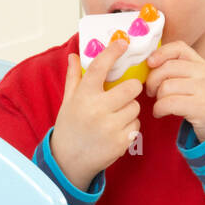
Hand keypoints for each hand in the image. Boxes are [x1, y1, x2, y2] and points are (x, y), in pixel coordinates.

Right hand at [50, 38, 144, 190]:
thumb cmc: (70, 127)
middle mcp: (96, 110)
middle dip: (129, 90)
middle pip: (132, 88)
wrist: (68, 161)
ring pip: (136, 107)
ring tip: (114, 117)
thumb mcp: (68, 101)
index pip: (100, 67)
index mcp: (83, 96)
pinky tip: (115, 131)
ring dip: (129, 110)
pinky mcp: (120, 142)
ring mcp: (110, 127)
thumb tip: (74, 56)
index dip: (113, 52)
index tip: (123, 43)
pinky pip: (136, 126)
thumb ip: (74, 78)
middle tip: (121, 95)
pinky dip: (129, 127)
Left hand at [145, 41, 204, 142]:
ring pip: (166, 87)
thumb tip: (150, 61)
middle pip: (167, 68)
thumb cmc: (201, 97)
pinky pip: (169, 104)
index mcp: (200, 63)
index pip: (179, 48)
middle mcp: (204, 73)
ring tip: (159, 103)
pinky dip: (158, 109)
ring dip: (157, 98)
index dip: (160, 53)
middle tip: (151, 90)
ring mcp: (203, 90)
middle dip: (152, 80)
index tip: (150, 63)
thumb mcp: (195, 77)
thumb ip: (178, 68)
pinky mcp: (200, 107)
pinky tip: (159, 112)